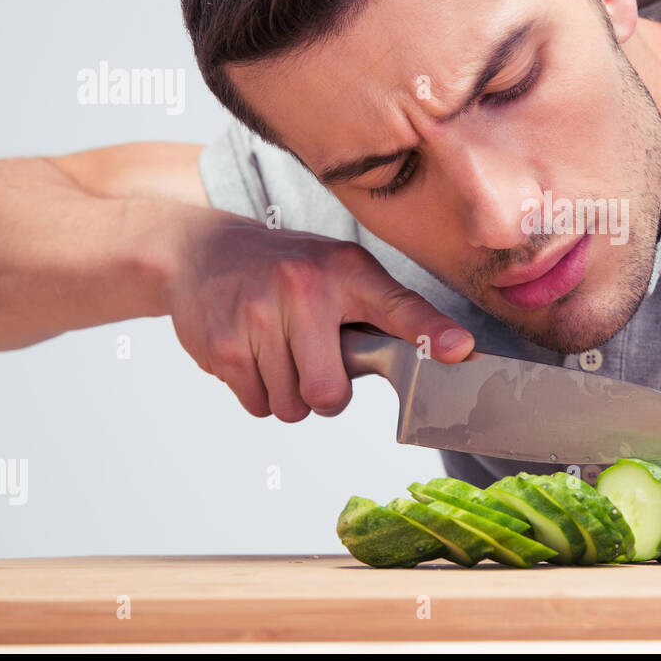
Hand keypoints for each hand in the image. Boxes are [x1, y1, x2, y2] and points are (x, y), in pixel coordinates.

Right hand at [164, 211, 473, 421]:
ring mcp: (259, 316)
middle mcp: (304, 288)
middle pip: (330, 394)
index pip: (399, 306)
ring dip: (287, 393)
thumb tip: (451, 352)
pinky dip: (257, 391)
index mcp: (347, 271)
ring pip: (291, 407)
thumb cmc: (287, 270)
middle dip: (324, 392)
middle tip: (312, 357)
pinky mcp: (223, 344)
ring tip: (278, 349)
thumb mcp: (343, 273)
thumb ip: (389, 313)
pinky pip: (256, 405)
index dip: (429, 333)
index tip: (458, 350)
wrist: (201, 253)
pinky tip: (252, 352)